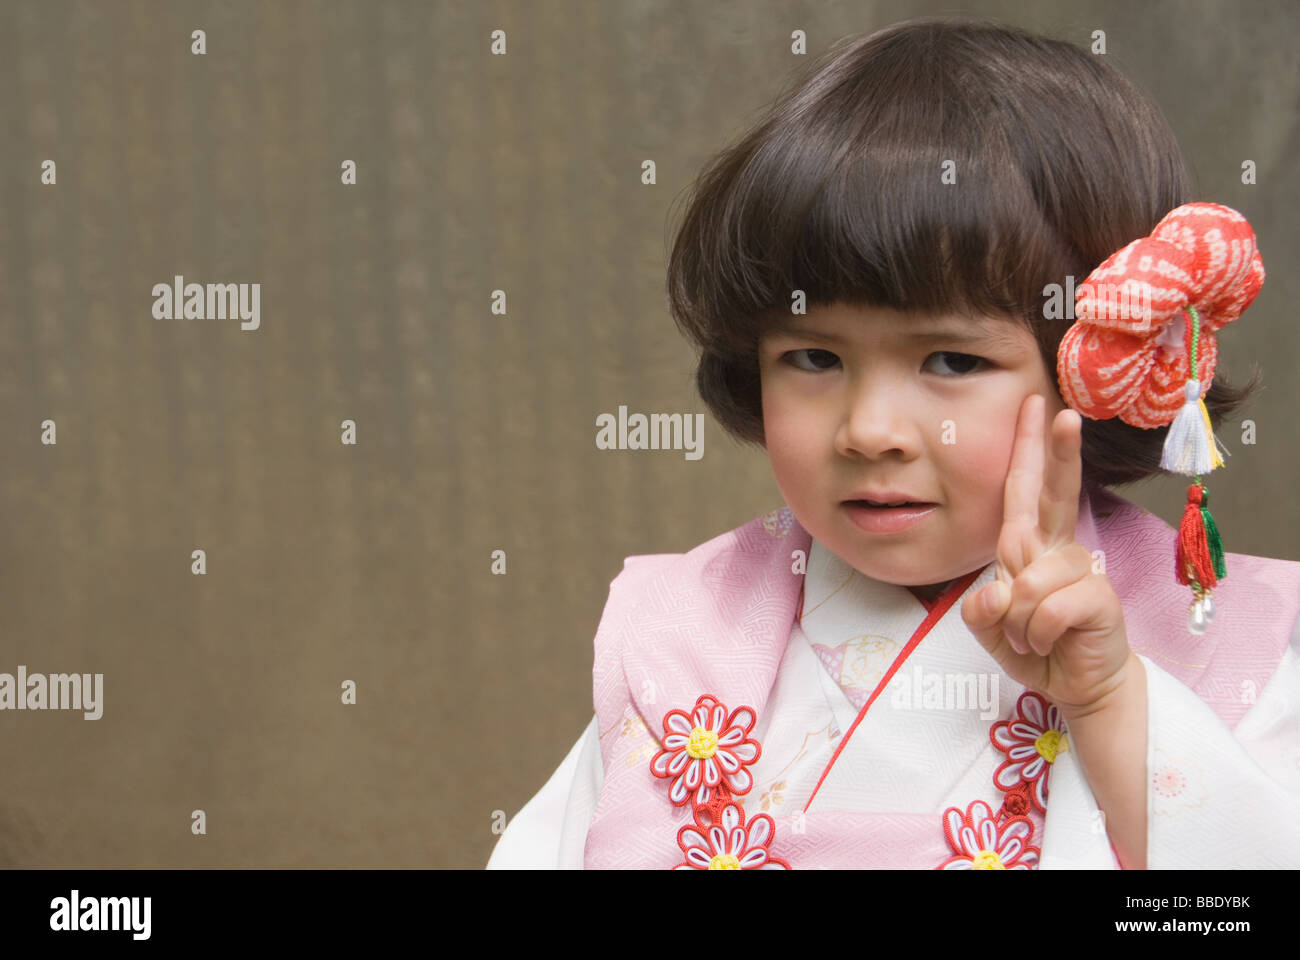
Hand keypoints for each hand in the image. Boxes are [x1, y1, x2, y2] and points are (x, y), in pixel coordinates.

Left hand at [960, 394, 1133, 714]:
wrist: (1076, 686)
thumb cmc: (1034, 647)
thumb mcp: (989, 628)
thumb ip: (981, 609)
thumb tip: (999, 591)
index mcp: (1030, 546)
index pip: (1025, 491)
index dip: (1031, 450)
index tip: (1038, 407)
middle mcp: (1057, 549)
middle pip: (1052, 494)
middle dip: (1056, 452)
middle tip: (1066, 413)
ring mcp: (1081, 570)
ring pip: (1026, 583)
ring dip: (1017, 623)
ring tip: (1031, 638)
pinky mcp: (1098, 597)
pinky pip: (1047, 609)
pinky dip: (1037, 634)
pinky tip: (1048, 643)